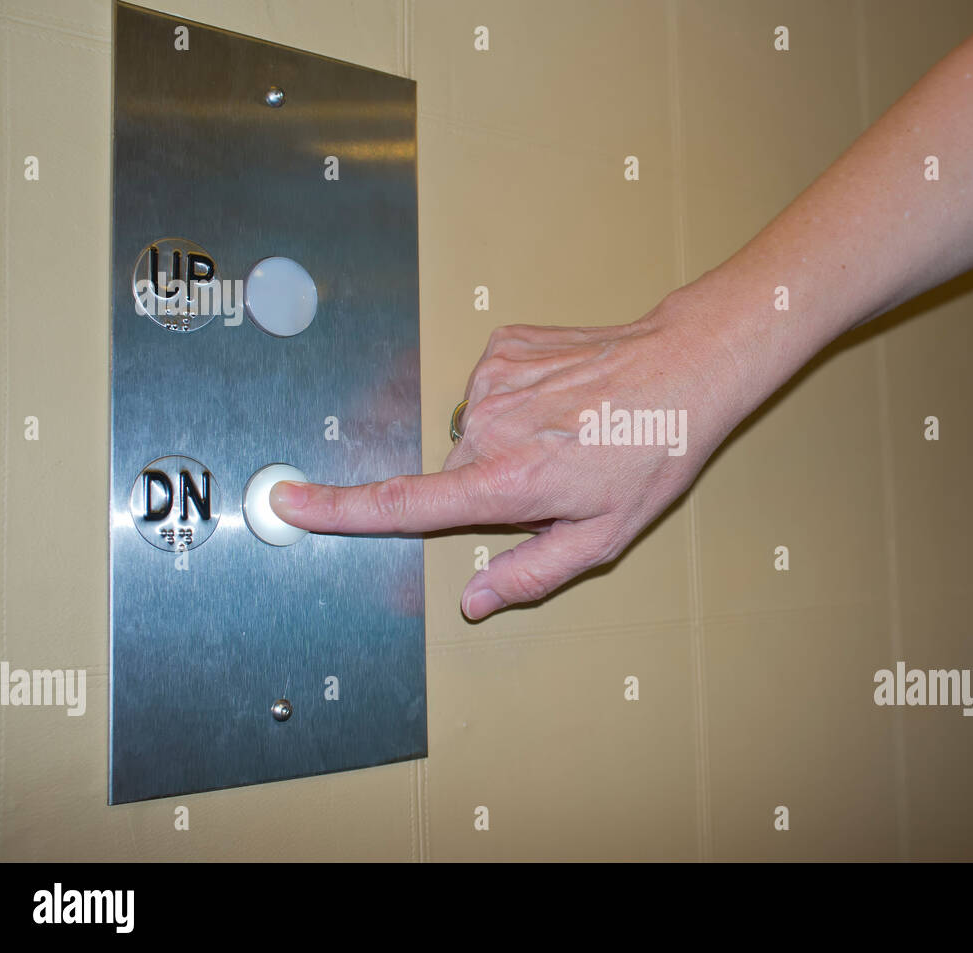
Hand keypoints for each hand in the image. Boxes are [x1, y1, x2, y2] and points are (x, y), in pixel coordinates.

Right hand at [270, 289, 750, 619]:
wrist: (683, 366)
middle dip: (492, 486)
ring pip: (475, 431)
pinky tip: (564, 399)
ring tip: (570, 433)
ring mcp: (490, 379)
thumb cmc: (651, 452)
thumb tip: (474, 601)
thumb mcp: (602, 536)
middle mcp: (486, 427)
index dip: (338, 511)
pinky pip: (491, 390)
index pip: (402, 505)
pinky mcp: (503, 346)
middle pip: (456, 474)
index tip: (289, 504)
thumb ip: (529, 574)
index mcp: (505, 482)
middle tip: (559, 477)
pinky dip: (518, 400)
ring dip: (509, 440)